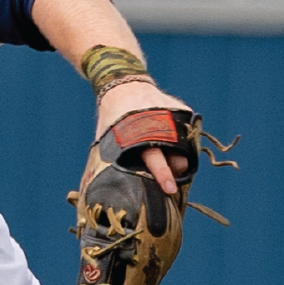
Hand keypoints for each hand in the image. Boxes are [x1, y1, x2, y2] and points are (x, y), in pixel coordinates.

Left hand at [96, 80, 191, 194]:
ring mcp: (173, 116)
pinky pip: (187, 134)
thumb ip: (108, 166)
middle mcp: (158, 125)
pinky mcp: (183, 111)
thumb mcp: (106, 143)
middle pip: (177, 158)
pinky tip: (168, 136)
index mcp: (137, 137)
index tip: (170, 190)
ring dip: (179, 157)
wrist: (124, 87)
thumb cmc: (114, 123)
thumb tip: (96, 196)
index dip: (163, 176)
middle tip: (170, 176)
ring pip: (185, 148)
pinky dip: (180, 141)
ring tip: (168, 155)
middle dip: (176, 170)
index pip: (155, 160)